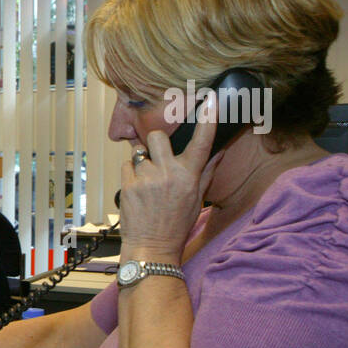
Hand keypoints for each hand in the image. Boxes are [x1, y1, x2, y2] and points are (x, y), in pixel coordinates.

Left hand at [119, 103, 222, 259]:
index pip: (201, 143)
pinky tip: (137, 187)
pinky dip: (130, 172)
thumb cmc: (176, 223)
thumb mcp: (197, 198)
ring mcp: (147, 178)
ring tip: (147, 178)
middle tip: (157, 157)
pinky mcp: (128, 185)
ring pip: (139, 151)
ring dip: (142, 160)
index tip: (210, 101)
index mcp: (189, 176)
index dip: (207, 120)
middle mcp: (169, 173)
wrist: (152, 246)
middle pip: (156, 136)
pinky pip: (127, 165)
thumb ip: (206, 171)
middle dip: (155, 143)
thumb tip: (220, 150)